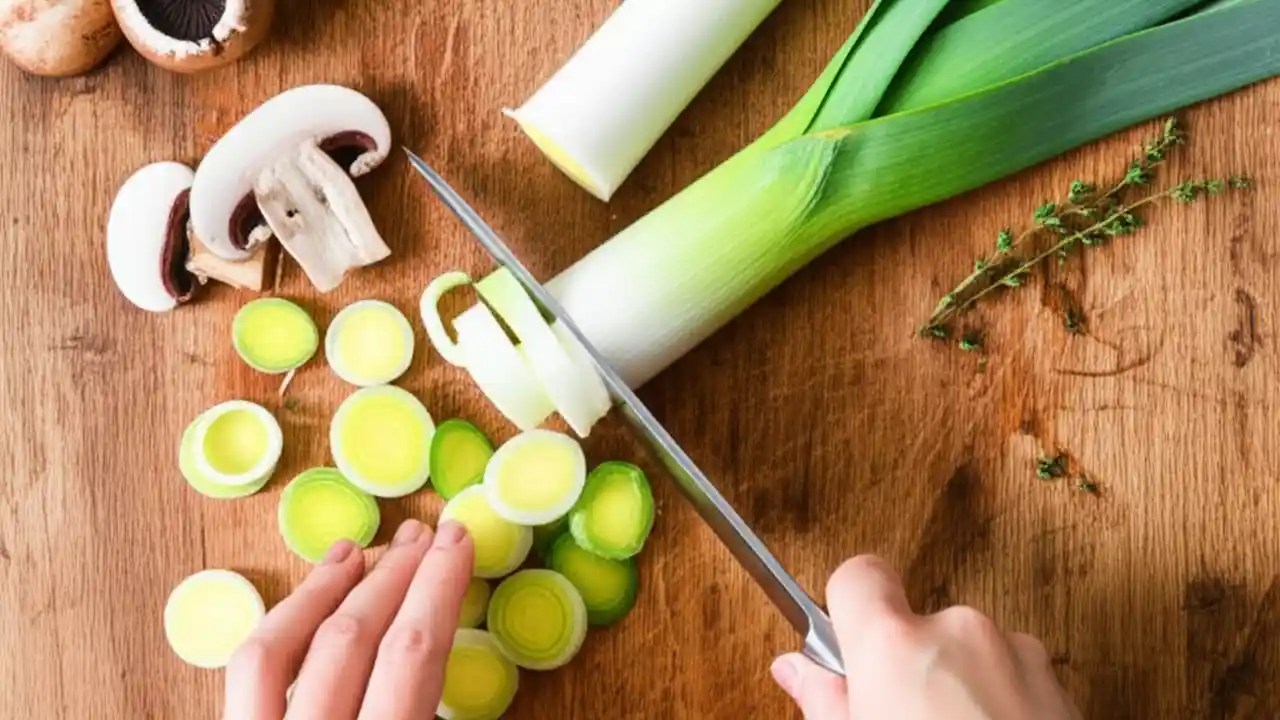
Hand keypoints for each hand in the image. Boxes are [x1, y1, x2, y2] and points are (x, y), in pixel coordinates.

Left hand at [223, 519, 473, 719]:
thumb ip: (424, 706)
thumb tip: (439, 645)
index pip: (411, 656)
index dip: (437, 588)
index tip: (456, 542)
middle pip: (354, 638)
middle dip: (394, 576)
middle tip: (422, 535)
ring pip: (285, 646)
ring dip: (329, 588)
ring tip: (359, 550)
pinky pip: (251, 670)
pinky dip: (282, 623)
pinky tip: (309, 599)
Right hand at [771, 556, 1079, 719]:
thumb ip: (825, 702)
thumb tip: (796, 670)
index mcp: (896, 646)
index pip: (858, 575)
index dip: (846, 608)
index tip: (843, 648)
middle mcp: (961, 633)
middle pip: (914, 625)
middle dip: (903, 669)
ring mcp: (1019, 656)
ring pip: (967, 655)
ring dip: (955, 692)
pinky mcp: (1061, 688)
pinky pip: (1011, 678)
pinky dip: (997, 708)